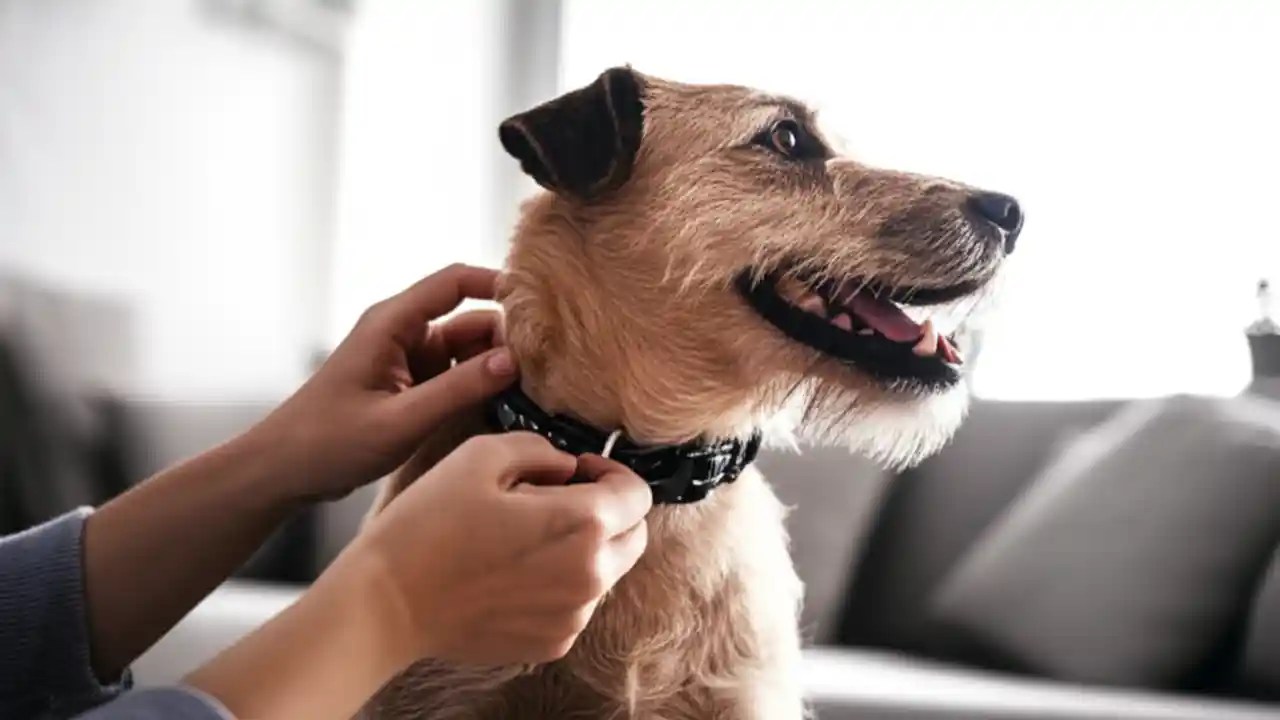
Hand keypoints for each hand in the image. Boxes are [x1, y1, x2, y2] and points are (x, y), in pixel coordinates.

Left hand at [249, 263, 516, 503]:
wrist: (282, 471)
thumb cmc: (328, 442)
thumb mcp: (400, 420)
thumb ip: (458, 390)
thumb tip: (512, 361)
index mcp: (392, 323)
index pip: (455, 281)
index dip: (498, 284)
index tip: (540, 302)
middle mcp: (402, 333)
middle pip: (469, 319)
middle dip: (506, 338)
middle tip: (546, 367)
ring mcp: (407, 360)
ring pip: (466, 350)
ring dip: (495, 366)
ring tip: (533, 390)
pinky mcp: (410, 385)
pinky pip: (455, 375)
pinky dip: (479, 386)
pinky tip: (504, 406)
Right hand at [336, 433, 652, 668]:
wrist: (386, 602)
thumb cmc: (429, 525)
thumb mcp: (481, 455)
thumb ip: (541, 450)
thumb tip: (566, 467)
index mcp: (583, 525)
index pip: (638, 494)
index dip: (611, 472)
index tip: (578, 469)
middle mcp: (591, 577)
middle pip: (633, 536)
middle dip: (608, 512)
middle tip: (557, 499)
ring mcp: (573, 616)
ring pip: (605, 571)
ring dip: (582, 549)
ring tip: (523, 538)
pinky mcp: (552, 643)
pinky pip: (576, 603)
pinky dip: (558, 584)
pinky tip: (511, 572)